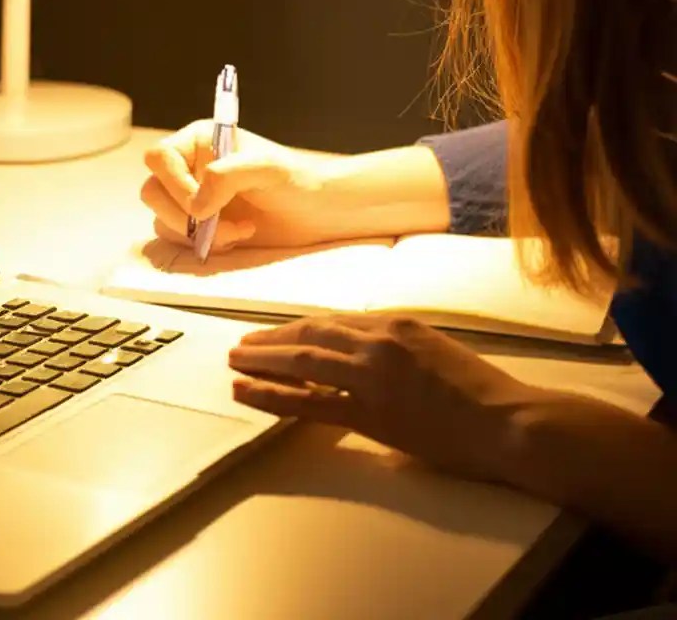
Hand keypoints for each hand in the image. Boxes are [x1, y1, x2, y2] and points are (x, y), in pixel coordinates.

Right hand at [140, 119, 329, 250]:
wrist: (314, 213)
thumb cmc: (295, 181)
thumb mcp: (265, 167)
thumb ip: (226, 176)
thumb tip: (196, 206)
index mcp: (197, 141)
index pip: (159, 158)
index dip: (174, 183)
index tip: (202, 203)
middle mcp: (187, 168)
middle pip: (152, 192)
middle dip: (182, 215)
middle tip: (215, 222)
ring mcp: (190, 199)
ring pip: (162, 220)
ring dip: (197, 233)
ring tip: (236, 230)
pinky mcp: (197, 227)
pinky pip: (179, 240)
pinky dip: (205, 244)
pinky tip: (237, 236)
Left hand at [227, 314, 549, 481]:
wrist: (507, 421)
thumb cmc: (482, 392)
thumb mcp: (436, 350)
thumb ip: (399, 346)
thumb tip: (367, 355)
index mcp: (397, 323)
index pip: (333, 321)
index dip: (298, 327)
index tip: (275, 333)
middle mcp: (378, 340)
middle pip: (310, 333)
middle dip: (272, 338)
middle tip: (242, 345)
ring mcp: (370, 374)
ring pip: (301, 361)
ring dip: (262, 360)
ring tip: (234, 363)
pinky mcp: (367, 411)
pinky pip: (306, 401)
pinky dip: (270, 394)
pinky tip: (245, 392)